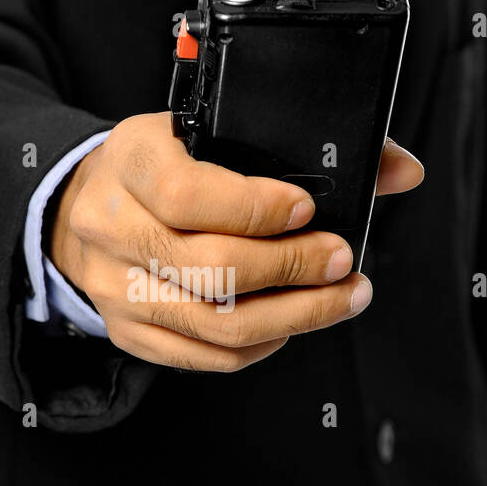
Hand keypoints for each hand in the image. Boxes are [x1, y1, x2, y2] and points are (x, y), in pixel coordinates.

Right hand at [49, 111, 422, 370]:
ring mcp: (115, 286)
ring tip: (342, 299)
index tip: (306, 209)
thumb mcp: (210, 129)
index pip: (185, 195)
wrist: (85, 204)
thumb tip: (401, 170)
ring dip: (293, 316)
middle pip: (209, 268)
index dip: (254, 208)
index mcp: (130, 160)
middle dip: (292, 268)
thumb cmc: (162, 163)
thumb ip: (303, 145)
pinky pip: (203, 356)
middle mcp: (111, 226)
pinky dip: (260, 346)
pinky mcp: (128, 330)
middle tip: (342, 261)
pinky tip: (292, 324)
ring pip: (214, 323)